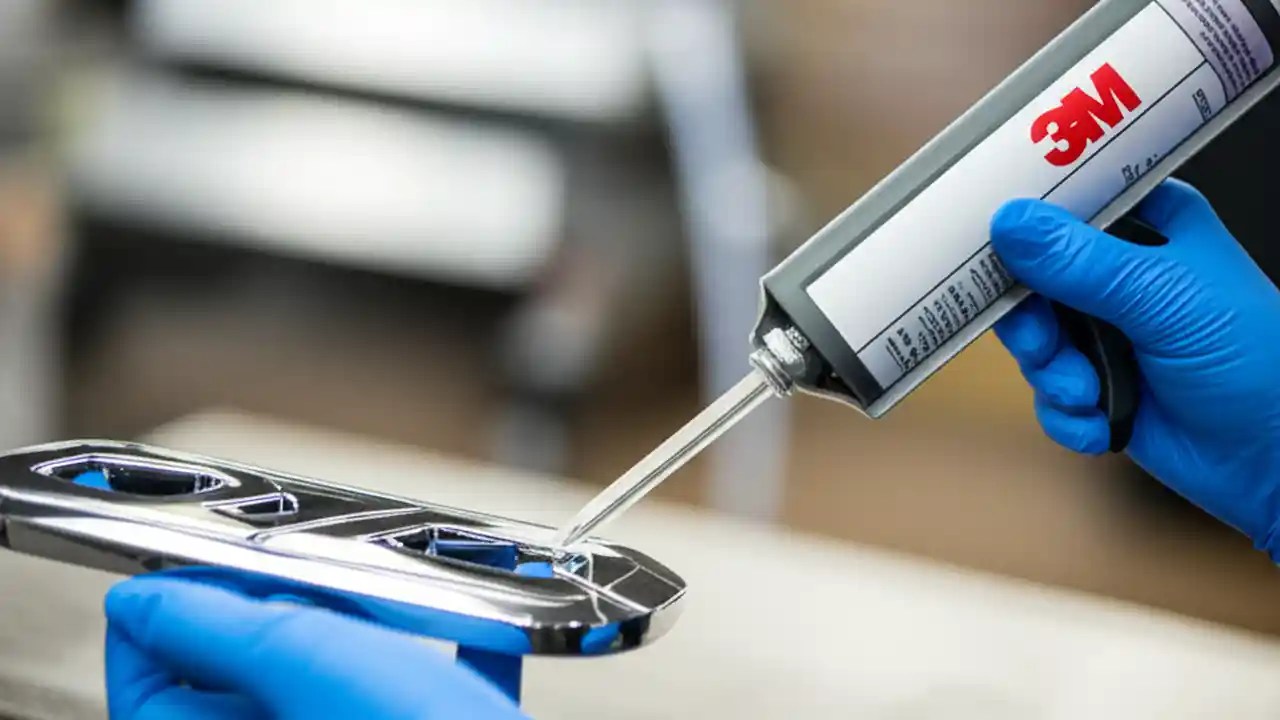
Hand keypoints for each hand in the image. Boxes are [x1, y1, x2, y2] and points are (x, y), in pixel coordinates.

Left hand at [104, 576, 529, 719]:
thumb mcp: (309, 667)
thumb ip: (218, 629)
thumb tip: (144, 600)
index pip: (146, 689)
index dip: (169, 615)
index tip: (205, 561)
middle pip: (248, 676)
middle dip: (288, 605)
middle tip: (315, 564)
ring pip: (345, 677)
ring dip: (377, 619)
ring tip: (401, 578)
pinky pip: (432, 685)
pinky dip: (455, 643)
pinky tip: (483, 608)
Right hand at [990, 179, 1279, 554]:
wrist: (1274, 459)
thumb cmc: (1254, 361)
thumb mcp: (1163, 297)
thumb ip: (1081, 262)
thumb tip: (1010, 222)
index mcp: (1150, 226)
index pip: (1069, 203)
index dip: (1026, 222)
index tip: (992, 244)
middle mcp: (1122, 275)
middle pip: (1032, 277)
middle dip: (1031, 321)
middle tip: (1043, 342)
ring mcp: (1107, 333)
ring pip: (1033, 341)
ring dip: (1050, 374)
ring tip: (1085, 393)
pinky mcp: (1098, 387)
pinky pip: (1046, 394)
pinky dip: (1064, 414)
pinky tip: (1098, 424)